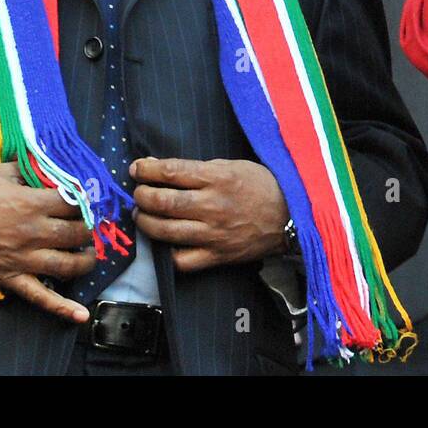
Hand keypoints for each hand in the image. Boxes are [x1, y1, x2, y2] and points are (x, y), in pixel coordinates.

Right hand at [0, 162, 95, 322]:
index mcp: (31, 203)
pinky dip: (62, 308)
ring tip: (89, 255)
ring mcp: (20, 259)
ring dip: (85, 262)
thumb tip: (53, 169)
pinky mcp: (7, 278)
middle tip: (90, 226)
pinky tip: (80, 315)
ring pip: (67, 266)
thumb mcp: (2, 170)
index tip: (87, 201)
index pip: (75, 204)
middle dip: (88, 230)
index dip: (85, 201)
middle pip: (76, 234)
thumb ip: (31, 170)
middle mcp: (30, 233)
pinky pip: (39, 297)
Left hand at [131, 157, 288, 272]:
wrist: (291, 216)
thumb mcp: (233, 166)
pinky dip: (168, 252)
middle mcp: (213, 206)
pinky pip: (182, 260)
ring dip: (146, 222)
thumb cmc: (261, 186)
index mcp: (218, 178)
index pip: (171, 172)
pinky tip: (165, 242)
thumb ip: (200, 169)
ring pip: (166, 231)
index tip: (137, 168)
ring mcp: (214, 234)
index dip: (147, 169)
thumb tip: (165, 171)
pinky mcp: (217, 256)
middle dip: (142, 196)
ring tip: (142, 215)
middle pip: (163, 202)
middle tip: (139, 193)